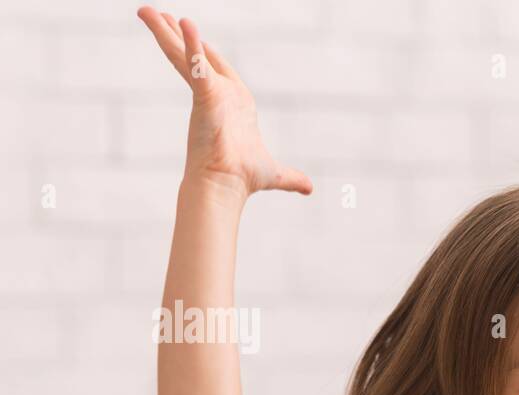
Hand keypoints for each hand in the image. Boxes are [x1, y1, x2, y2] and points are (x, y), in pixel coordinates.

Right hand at [137, 6, 310, 200]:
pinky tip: (186, 24)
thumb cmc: (244, 178)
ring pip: (183, 56)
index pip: (213, 69)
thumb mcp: (274, 173)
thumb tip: (309, 189)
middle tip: (159, 14)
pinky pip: (197, 66)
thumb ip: (291, 178)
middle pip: (192, 57)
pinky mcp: (205, 96)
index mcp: (231, 103)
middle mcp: (217, 95)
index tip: (187, 31)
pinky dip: (192, 45)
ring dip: (165, 32)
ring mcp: (208, 94)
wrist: (227, 185)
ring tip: (146, 9)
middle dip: (175, 35)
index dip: (200, 50)